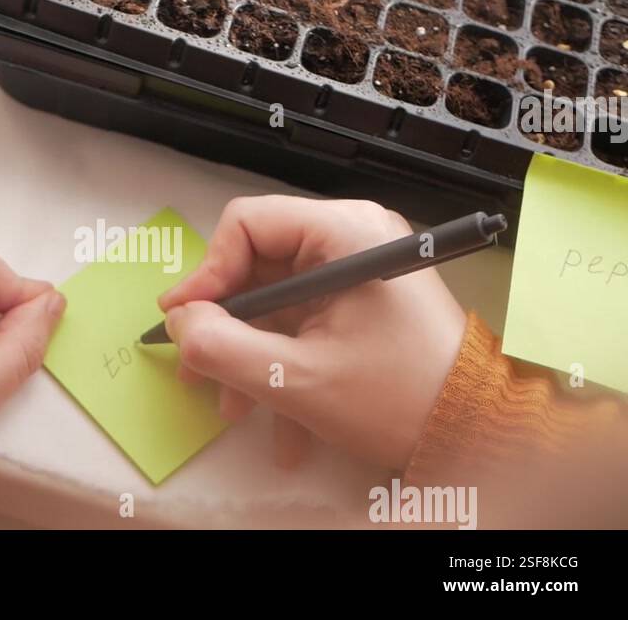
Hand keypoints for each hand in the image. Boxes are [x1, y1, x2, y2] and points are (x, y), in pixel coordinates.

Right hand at [159, 196, 465, 470]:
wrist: (477, 433)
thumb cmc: (397, 398)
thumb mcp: (296, 379)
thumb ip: (221, 348)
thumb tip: (179, 324)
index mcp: (343, 233)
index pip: (247, 225)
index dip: (206, 272)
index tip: (183, 321)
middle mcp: (351, 238)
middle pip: (257, 265)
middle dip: (224, 324)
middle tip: (195, 369)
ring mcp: (357, 272)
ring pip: (276, 303)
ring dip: (249, 356)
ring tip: (232, 407)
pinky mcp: (361, 304)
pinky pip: (303, 324)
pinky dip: (283, 365)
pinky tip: (281, 424)